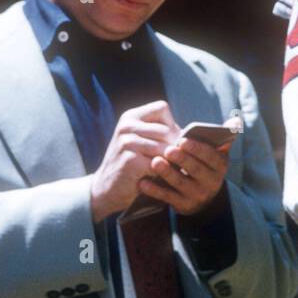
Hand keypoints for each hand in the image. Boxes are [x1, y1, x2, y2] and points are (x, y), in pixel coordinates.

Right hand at [89, 100, 181, 220]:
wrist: (105, 189)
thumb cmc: (131, 164)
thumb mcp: (141, 142)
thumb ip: (160, 133)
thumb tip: (192, 133)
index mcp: (130, 116)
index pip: (162, 108)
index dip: (171, 124)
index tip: (171, 140)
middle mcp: (126, 125)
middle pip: (166, 130)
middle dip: (175, 146)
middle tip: (180, 160)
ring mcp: (126, 142)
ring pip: (165, 148)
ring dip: (173, 161)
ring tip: (175, 169)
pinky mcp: (130, 161)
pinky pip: (159, 164)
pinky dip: (164, 173)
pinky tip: (164, 178)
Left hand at [137, 135, 232, 217]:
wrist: (202, 195)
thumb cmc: (204, 164)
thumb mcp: (215, 153)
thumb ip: (222, 137)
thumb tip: (236, 121)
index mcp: (220, 165)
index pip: (211, 156)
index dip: (197, 148)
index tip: (182, 140)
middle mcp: (212, 182)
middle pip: (196, 170)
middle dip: (182, 159)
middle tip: (168, 150)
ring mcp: (198, 196)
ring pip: (181, 184)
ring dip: (167, 173)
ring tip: (155, 162)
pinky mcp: (184, 206)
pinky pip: (168, 197)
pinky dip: (155, 190)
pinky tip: (143, 182)